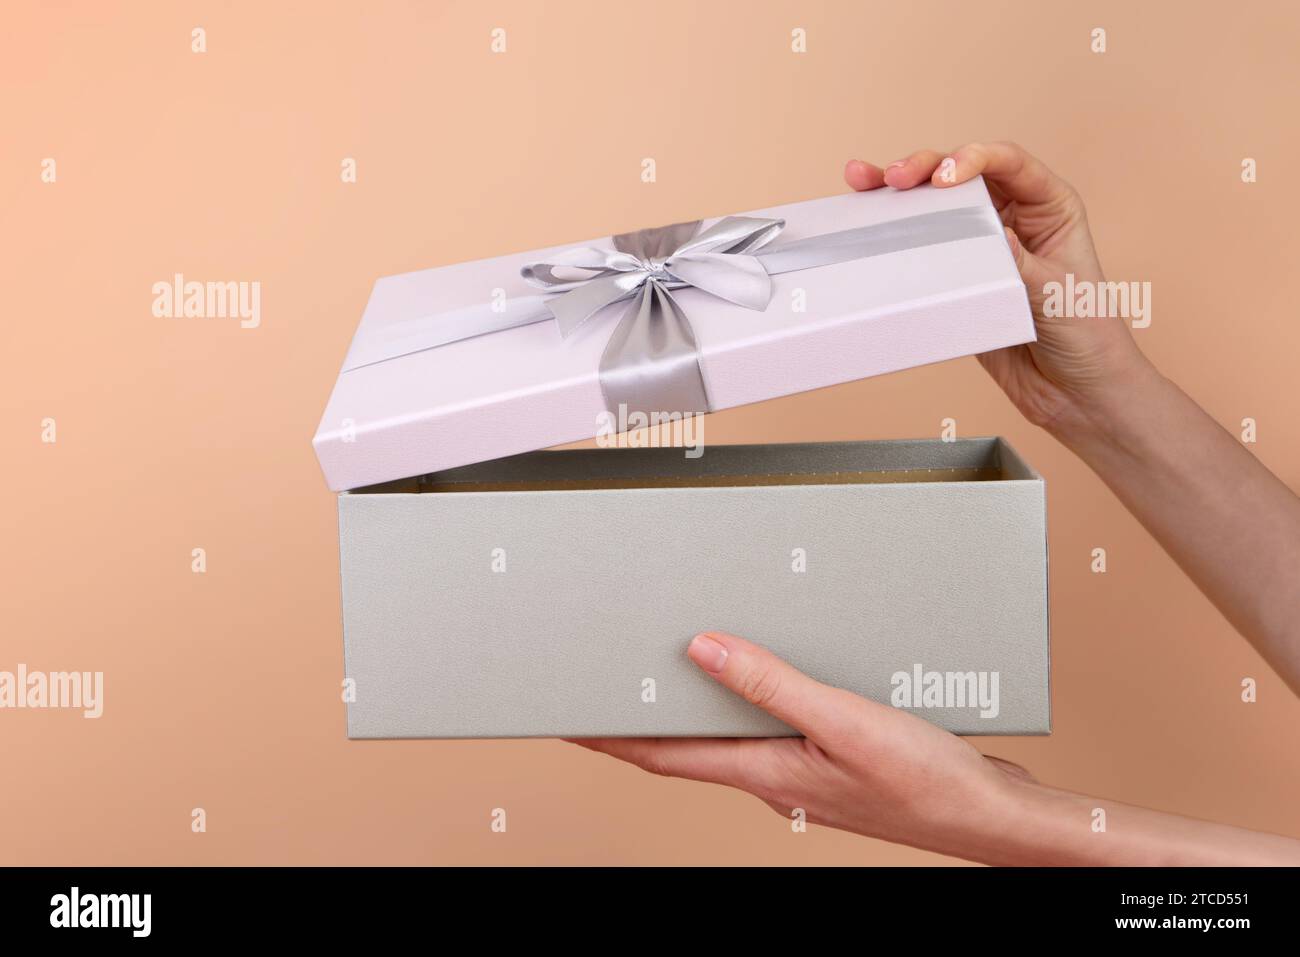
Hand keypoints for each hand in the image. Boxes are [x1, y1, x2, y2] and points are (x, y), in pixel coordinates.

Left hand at [572, 631, 1031, 859]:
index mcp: (762, 773)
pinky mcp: (831, 758)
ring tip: (672, 662)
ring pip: (732, 732)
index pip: (661, 755)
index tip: (564, 716)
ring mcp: (802, 770)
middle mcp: (773, 775)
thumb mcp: (842, 722)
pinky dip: (751, 697)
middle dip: (644, 713)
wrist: (991, 818)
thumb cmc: (925, 782)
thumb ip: (769, 685)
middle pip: (688, 743)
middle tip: (611, 673)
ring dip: (698, 701)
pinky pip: (773, 722)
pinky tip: (762, 670)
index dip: (608, 736)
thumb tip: (700, 649)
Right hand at [845, 143, 1153, 434]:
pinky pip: (926, 246)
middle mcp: (1016, 216)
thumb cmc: (1086, 335)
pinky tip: (868, 215)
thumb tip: (987, 233)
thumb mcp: (1057, 292)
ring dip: (901, 189)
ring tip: (864, 180)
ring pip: (938, 204)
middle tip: (896, 179)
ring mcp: (984, 245)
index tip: (943, 178)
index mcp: (1051, 206)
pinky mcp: (960, 276)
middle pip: (965, 174)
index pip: (1009, 163)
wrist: (1075, 390)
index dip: (973, 159)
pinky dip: (898, 231)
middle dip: (927, 167)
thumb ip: (1019, 262)